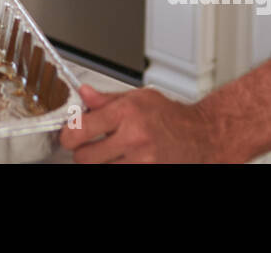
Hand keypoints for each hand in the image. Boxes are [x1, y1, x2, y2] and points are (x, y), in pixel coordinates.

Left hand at [60, 84, 228, 162]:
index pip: (81, 128)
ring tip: (107, 155)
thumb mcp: (139, 97)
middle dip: (81, 153)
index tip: (69, 135)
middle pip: (85, 158)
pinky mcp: (148, 173)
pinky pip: (118, 174)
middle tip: (86, 147)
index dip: (68, 134)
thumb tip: (84, 94)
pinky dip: (115, 168)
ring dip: (99, 164)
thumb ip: (107, 99)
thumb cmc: (171, 117)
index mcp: (127, 113)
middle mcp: (134, 138)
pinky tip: (121, 160)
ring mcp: (142, 161)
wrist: (202, 136)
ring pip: (99, 170)